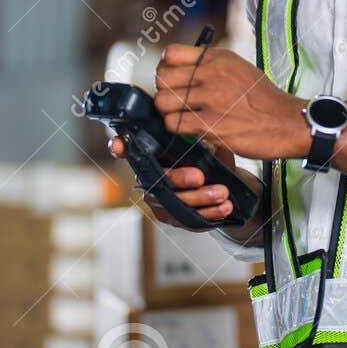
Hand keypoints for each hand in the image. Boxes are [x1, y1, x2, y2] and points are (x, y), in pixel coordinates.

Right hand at [107, 134, 246, 226]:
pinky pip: (187, 218)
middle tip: (200, 176)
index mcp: (154, 153)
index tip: (119, 145)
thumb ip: (200, 138)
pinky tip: (224, 207)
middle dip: (179, 178)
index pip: (131, 149)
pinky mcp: (172, 217)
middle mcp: (150, 177)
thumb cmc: (212, 158)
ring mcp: (158, 200)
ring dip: (200, 198)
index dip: (121, 147)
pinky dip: (208, 213)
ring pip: (175, 201)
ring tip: (222, 193)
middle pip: (158, 179)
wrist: (227, 183)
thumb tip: (201, 128)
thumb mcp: (208, 143)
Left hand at [152, 44, 309, 160]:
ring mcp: (211, 98)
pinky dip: (179, 130)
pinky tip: (193, 130)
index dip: (166, 69)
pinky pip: (174, 124)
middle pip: (162, 78)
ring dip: (169, 113)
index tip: (174, 81)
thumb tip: (180, 71)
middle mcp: (213, 74)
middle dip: (165, 93)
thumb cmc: (264, 99)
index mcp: (219, 58)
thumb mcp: (239, 69)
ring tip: (184, 118)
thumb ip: (211, 66)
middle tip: (177, 103)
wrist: (288, 122)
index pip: (170, 54)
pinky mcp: (211, 124)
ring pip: (163, 102)